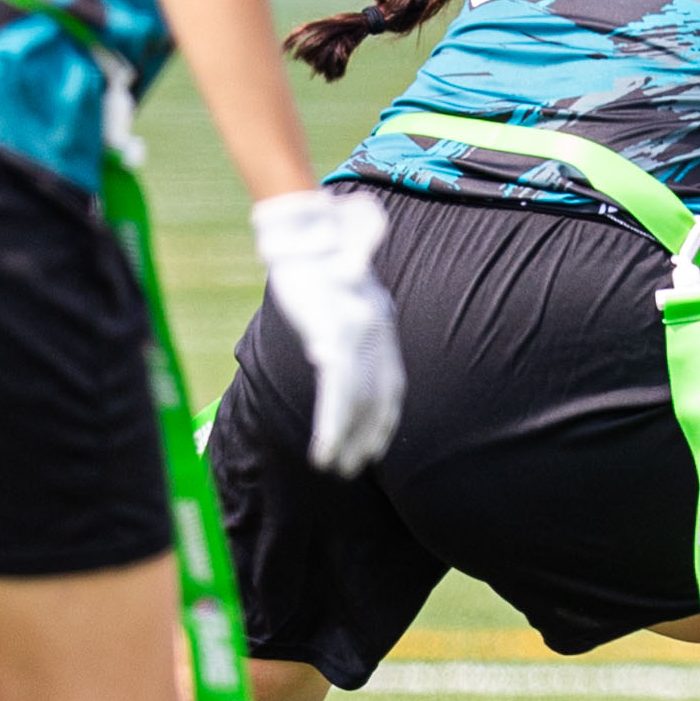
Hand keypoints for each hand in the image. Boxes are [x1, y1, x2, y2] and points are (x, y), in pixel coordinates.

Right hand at [250, 189, 406, 474]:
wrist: (307, 232)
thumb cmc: (321, 257)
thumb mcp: (347, 288)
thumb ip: (355, 319)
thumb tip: (340, 343)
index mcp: (381, 323)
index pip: (392, 382)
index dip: (385, 416)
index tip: (379, 442)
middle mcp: (376, 333)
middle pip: (378, 398)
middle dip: (369, 436)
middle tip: (358, 466)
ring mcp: (357, 337)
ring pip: (357, 403)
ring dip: (349, 440)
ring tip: (339, 468)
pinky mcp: (333, 337)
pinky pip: (336, 393)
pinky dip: (333, 426)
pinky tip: (327, 448)